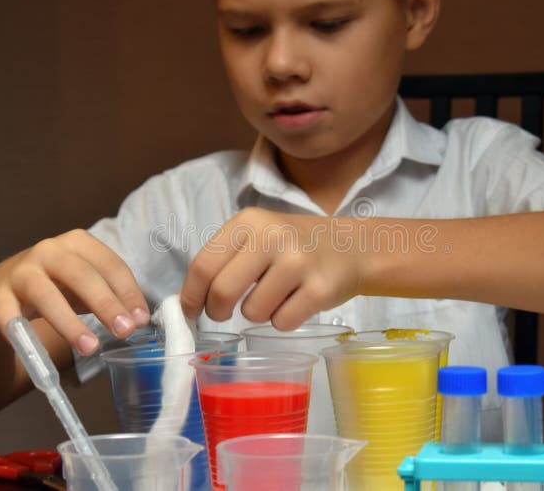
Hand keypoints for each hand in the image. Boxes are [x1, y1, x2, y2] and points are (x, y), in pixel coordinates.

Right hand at [0, 229, 149, 354]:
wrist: (1, 287)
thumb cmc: (56, 285)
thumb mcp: (86, 284)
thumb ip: (111, 296)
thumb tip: (138, 319)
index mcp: (78, 242)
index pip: (110, 265)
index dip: (128, 292)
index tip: (141, 320)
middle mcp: (49, 250)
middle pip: (82, 276)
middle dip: (106, 304)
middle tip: (125, 331)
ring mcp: (20, 270)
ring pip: (46, 294)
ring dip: (70, 323)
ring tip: (90, 348)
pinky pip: (8, 315)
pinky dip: (20, 331)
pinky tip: (35, 352)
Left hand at [180, 208, 362, 329]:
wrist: (353, 247)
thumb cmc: (295, 245)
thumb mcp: (259, 234)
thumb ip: (226, 258)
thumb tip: (189, 300)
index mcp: (249, 222)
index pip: (204, 265)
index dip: (191, 295)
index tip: (191, 311)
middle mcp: (272, 237)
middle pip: (222, 292)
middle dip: (217, 311)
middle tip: (224, 314)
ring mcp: (297, 263)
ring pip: (252, 312)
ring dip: (258, 314)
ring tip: (276, 296)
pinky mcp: (319, 290)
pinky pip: (282, 322)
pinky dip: (284, 320)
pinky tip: (297, 301)